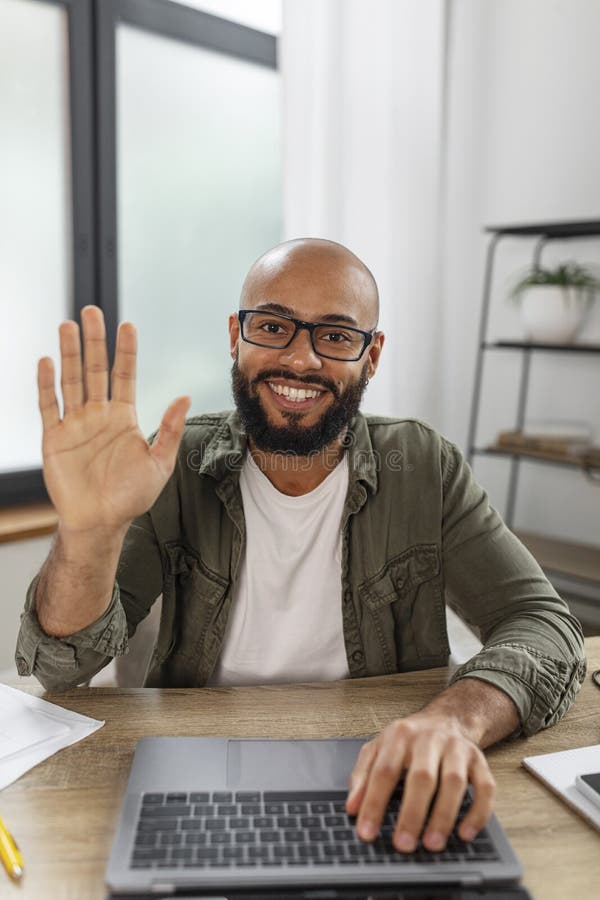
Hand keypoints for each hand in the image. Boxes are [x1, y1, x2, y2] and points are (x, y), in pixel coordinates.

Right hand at [38, 306, 190, 533]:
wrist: (100, 522)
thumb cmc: (131, 496)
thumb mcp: (159, 463)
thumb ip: (169, 429)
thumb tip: (184, 396)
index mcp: (123, 416)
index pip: (124, 375)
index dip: (126, 351)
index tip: (127, 325)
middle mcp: (98, 414)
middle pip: (94, 369)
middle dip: (93, 341)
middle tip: (91, 310)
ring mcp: (75, 424)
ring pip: (70, 380)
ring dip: (67, 353)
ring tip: (67, 325)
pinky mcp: (54, 438)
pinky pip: (49, 406)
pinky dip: (46, 384)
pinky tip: (46, 361)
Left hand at [345, 711, 495, 852]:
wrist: (446, 718)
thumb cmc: (408, 741)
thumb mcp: (378, 748)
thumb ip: (362, 775)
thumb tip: (352, 807)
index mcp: (400, 735)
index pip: (384, 771)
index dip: (374, 803)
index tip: (367, 832)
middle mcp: (430, 739)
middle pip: (422, 777)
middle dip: (412, 814)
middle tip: (403, 845)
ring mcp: (457, 749)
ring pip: (454, 782)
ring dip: (443, 816)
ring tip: (431, 844)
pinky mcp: (479, 761)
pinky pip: (485, 788)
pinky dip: (477, 812)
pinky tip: (464, 834)